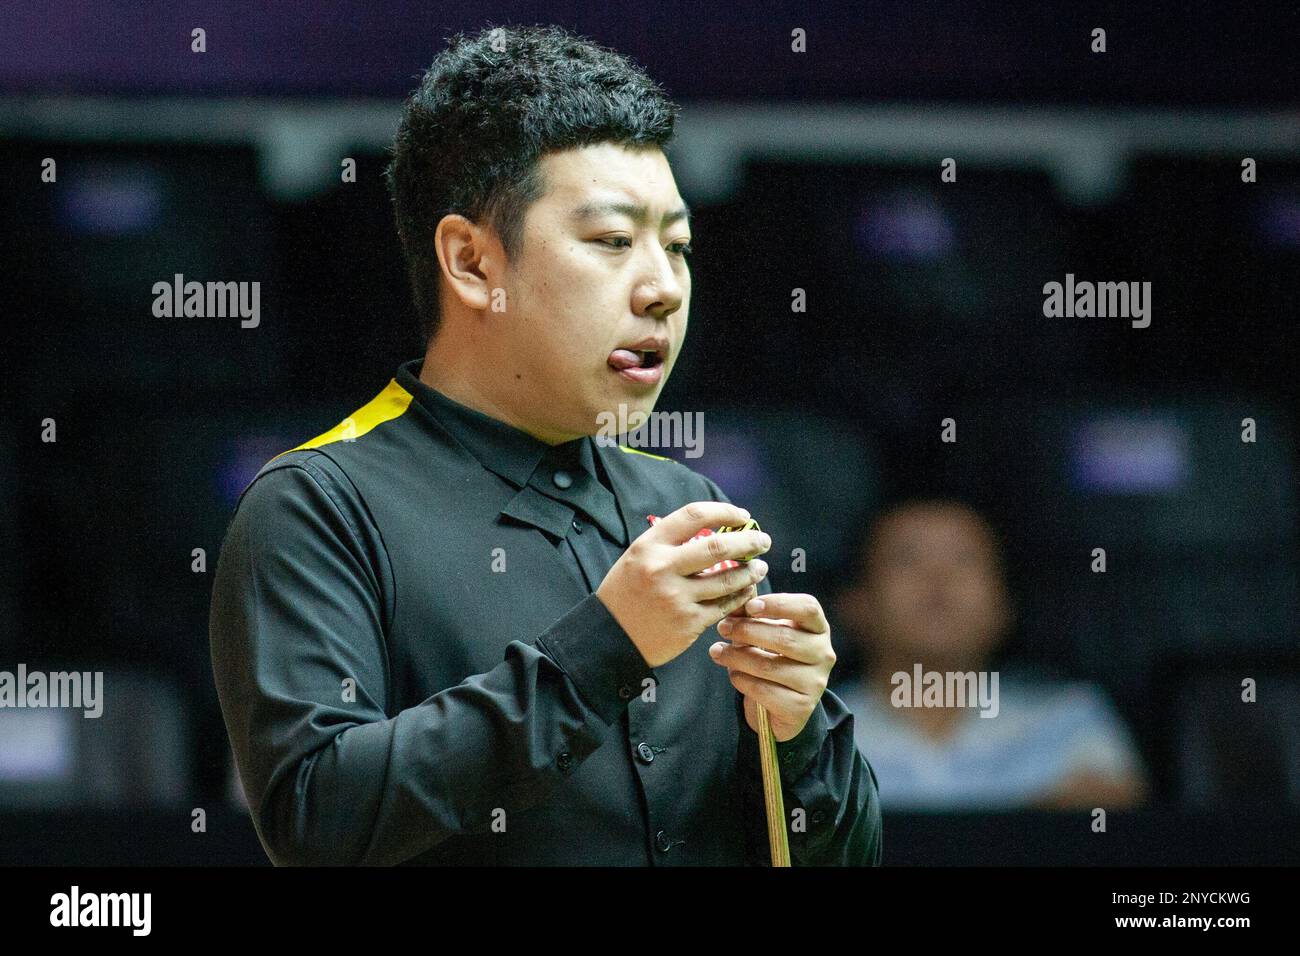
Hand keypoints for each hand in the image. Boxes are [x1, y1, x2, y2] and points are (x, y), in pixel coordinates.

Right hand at [597, 501, 771, 666]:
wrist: (608, 636)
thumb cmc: (626, 593)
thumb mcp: (638, 557)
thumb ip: (671, 544)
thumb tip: (715, 530)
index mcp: (650, 546)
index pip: (694, 515)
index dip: (724, 511)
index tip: (741, 515)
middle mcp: (663, 568)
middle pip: (718, 547)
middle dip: (748, 541)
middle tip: (763, 541)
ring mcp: (677, 597)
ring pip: (727, 579)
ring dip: (750, 571)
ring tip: (759, 567)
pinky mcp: (688, 622)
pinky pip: (724, 606)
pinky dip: (740, 597)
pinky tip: (747, 591)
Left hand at [708, 593, 834, 741]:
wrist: (782, 704)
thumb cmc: (774, 656)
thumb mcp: (765, 632)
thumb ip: (750, 617)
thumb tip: (732, 606)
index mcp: (818, 628)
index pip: (808, 608)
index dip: (778, 604)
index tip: (750, 606)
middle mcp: (823, 654)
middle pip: (785, 637)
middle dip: (748, 631)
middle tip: (722, 628)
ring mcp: (815, 682)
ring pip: (770, 665)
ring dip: (737, 657)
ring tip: (717, 651)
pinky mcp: (801, 707)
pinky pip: (765, 690)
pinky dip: (742, 680)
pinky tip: (733, 674)